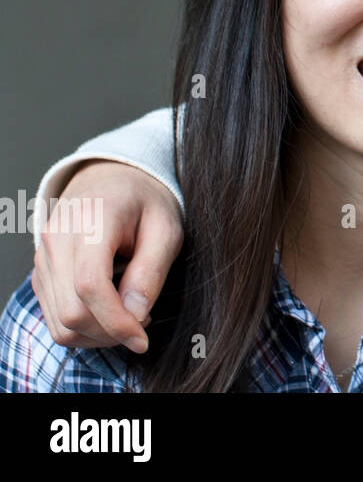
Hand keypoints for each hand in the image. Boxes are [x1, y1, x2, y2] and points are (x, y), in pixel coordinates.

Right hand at [31, 161, 182, 352]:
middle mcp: (56, 238)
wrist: (113, 178)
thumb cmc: (145, 202)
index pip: (90, 286)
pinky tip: (110, 313)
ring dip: (96, 335)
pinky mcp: (40, 272)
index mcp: (91, 219)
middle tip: (142, 323)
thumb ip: (151, 271)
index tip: (143, 338)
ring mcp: (42, 256)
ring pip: (59, 321)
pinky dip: (82, 327)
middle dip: (110, 332)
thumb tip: (136, 315)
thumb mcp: (166, 229)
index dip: (117, 322)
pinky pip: (54, 316)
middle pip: (71, 311)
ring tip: (130, 316)